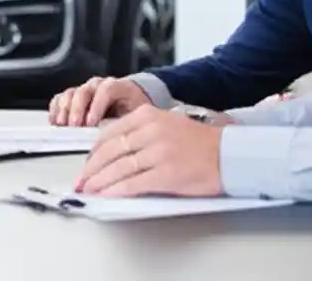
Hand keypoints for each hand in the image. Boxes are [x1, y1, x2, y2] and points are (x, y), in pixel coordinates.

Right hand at [49, 76, 151, 126]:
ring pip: (70, 93)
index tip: (92, 123)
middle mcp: (98, 86)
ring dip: (64, 110)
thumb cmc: (132, 111)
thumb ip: (125, 122)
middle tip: (75, 126)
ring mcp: (84, 90)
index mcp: (117, 87)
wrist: (128, 104)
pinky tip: (55, 122)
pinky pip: (60, 99)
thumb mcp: (136, 117)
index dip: (97, 106)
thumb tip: (112, 136)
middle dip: (78, 109)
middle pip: (84, 91)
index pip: (106, 90)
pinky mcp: (72, 97)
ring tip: (63, 125)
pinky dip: (55, 110)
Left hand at [74, 105, 222, 197]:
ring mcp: (159, 152)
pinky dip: (116, 190)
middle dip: (92, 168)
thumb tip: (114, 154)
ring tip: (89, 190)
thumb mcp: (167, 124)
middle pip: (110, 150)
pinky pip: (133, 183)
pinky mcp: (167, 174)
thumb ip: (141, 133)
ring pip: (119, 168)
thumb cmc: (201, 143)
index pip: (110, 132)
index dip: (94, 151)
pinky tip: (106, 195)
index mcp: (149, 115)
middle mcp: (152, 131)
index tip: (87, 162)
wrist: (230, 155)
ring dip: (99, 181)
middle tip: (82, 179)